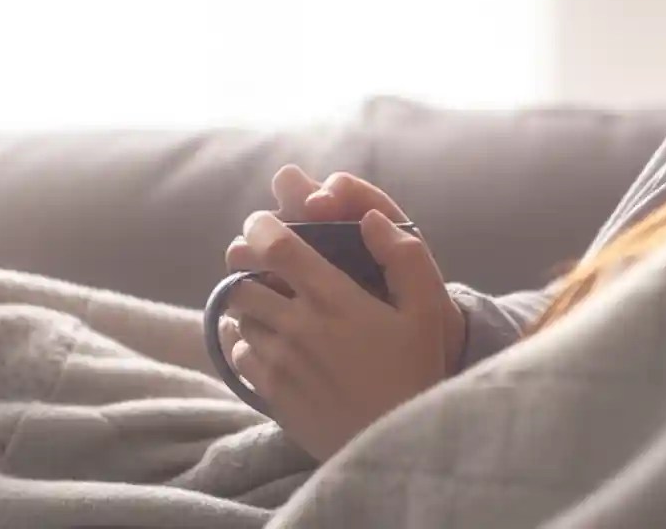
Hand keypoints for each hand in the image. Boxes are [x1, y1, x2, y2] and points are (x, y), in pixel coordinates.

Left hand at [220, 166, 464, 375]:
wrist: (397, 447)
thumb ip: (404, 258)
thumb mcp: (427, 312)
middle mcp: (296, 326)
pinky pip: (238, 355)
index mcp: (332, 298)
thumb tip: (370, 219)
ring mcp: (278, 362)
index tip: (261, 223)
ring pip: (239, 317)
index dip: (259, 227)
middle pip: (243, 281)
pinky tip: (268, 343)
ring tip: (269, 305)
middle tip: (263, 266)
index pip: (276, 246)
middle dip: (247, 267)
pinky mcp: (270, 393)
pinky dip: (245, 341)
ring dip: (249, 306)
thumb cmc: (416, 374)